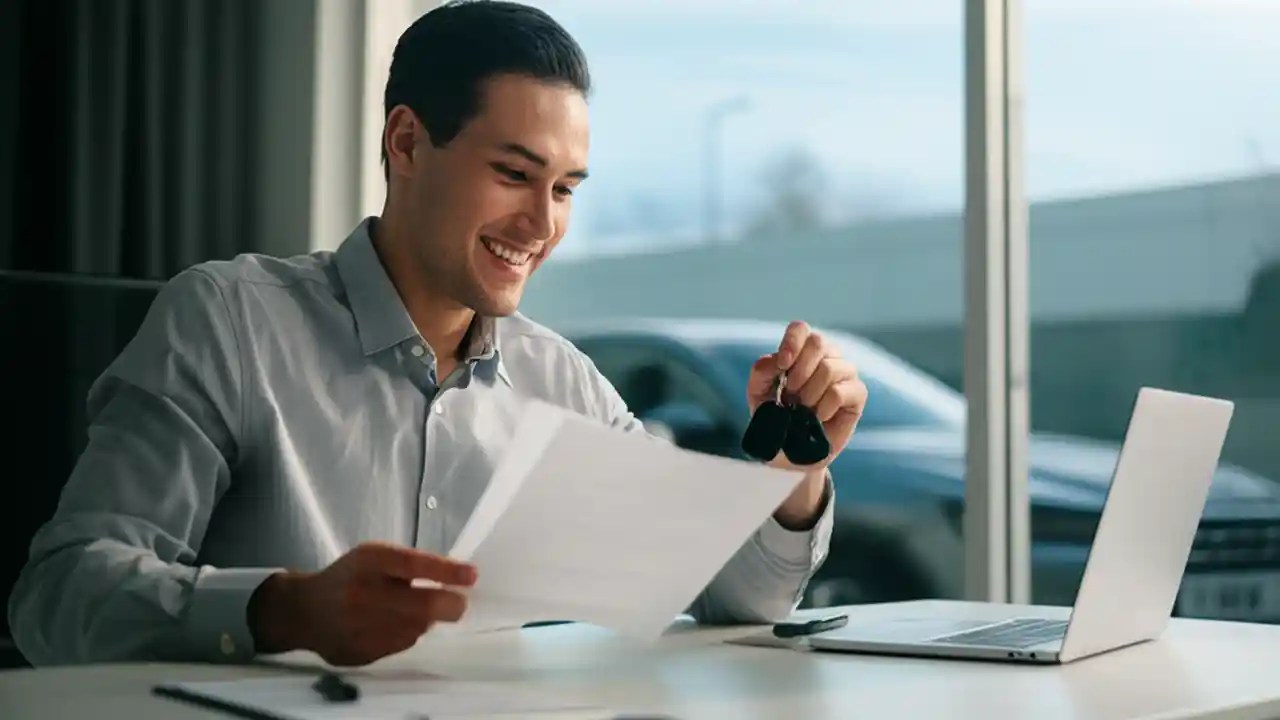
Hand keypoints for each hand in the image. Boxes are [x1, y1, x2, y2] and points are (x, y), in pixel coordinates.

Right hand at [248, 541, 476, 665]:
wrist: (303, 611)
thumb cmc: (349, 576)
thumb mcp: (374, 557)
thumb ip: (409, 565)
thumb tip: (455, 579)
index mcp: (369, 561)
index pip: (414, 565)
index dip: (446, 572)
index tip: (472, 576)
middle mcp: (364, 594)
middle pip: (423, 607)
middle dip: (450, 605)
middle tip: (459, 604)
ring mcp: (360, 627)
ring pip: (416, 629)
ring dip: (424, 620)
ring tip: (407, 609)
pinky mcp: (360, 652)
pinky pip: (400, 644)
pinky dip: (405, 633)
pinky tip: (389, 624)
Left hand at [746, 320, 867, 471]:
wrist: (790, 450)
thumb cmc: (775, 416)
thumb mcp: (758, 393)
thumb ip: (761, 372)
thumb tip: (777, 360)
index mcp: (802, 349)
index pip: (801, 328)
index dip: (791, 342)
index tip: (782, 364)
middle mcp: (827, 355)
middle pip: (819, 342)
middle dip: (799, 371)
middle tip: (790, 394)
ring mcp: (845, 373)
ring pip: (830, 367)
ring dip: (809, 393)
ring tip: (802, 409)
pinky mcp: (857, 394)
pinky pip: (840, 391)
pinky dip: (823, 407)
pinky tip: (817, 417)